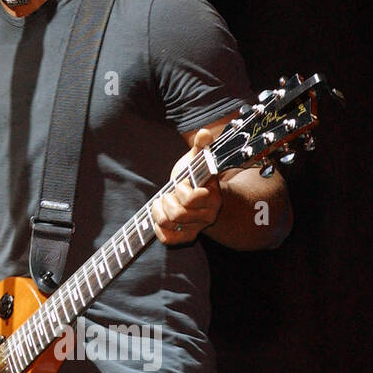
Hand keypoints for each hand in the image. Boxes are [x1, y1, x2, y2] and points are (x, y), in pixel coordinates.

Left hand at [151, 127, 221, 245]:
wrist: (199, 194)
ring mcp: (197, 227)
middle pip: (178, 214)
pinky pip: (168, 239)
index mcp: (212, 197)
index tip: (180, 183)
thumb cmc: (195, 175)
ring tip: (163, 202)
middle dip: (167, 201)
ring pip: (170, 225)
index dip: (180, 190)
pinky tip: (159, 217)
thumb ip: (201, 146)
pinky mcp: (186, 237)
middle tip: (168, 194)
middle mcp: (207, 215)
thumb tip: (204, 133)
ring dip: (159, 212)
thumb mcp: (197, 160)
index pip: (191, 199)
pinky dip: (159, 229)